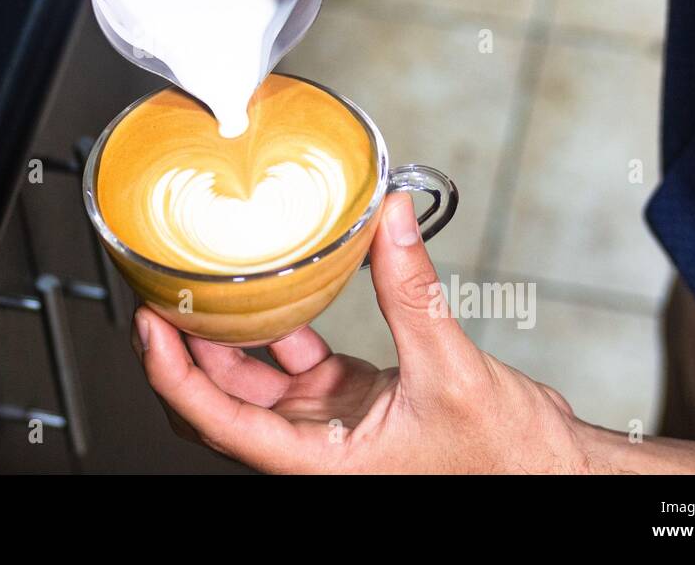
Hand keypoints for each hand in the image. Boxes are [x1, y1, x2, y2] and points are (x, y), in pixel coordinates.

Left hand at [130, 192, 590, 473]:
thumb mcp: (452, 369)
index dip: (170, 373)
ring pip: (250, 382)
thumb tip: (389, 220)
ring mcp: (327, 424)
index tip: (148, 324)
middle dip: (180, 351)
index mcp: (317, 461)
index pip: (215, 420)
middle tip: (159, 294)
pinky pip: (295, 362)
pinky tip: (274, 290)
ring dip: (224, 337)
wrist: (547, 474)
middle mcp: (310, 447)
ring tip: (201, 284)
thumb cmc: (504, 459)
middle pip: (216, 402)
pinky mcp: (348, 401)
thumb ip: (414, 291)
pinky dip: (280, 326)